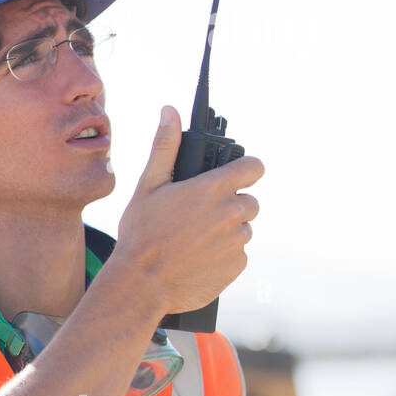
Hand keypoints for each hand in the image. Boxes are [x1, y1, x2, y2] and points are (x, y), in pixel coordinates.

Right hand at [113, 105, 263, 315]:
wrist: (141, 285)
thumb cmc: (140, 233)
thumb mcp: (148, 186)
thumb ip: (165, 146)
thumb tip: (169, 110)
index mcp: (213, 189)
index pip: (254, 167)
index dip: (246, 169)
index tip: (236, 175)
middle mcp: (232, 213)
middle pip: (249, 201)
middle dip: (230, 205)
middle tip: (198, 216)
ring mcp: (237, 242)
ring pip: (242, 229)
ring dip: (226, 231)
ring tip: (193, 240)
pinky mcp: (236, 267)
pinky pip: (237, 255)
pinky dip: (222, 255)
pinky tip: (197, 258)